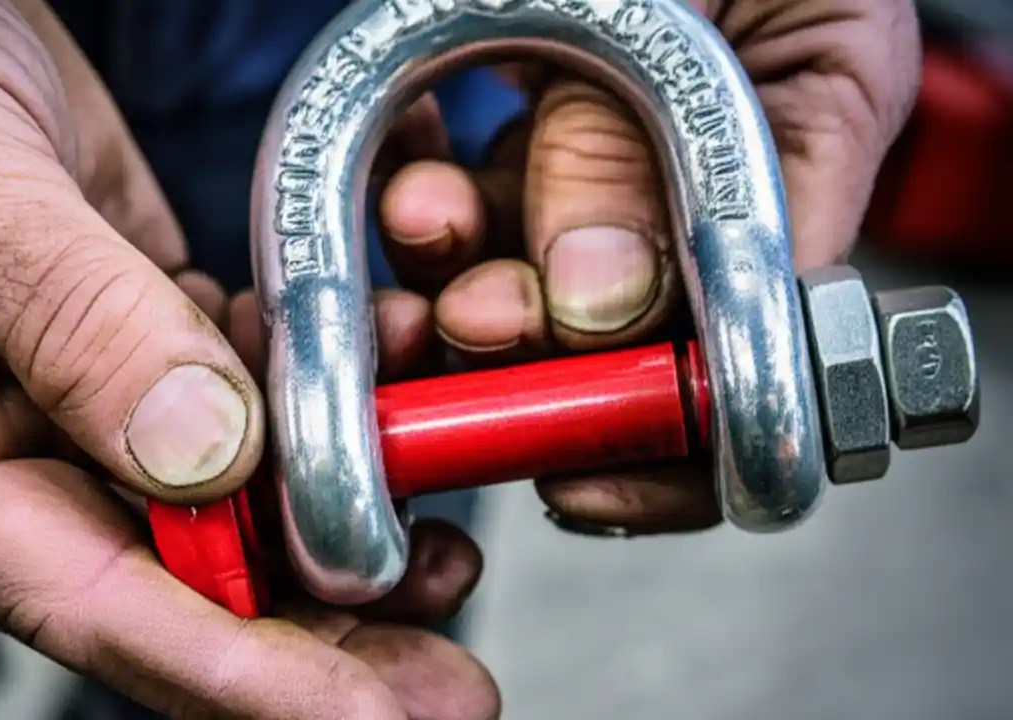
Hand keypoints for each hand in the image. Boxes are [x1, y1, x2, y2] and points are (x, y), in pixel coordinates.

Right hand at [0, 2, 496, 716]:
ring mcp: (55, 384)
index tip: (364, 717)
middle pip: (163, 576)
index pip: (82, 598)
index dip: (235, 671)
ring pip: (210, 494)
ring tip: (441, 562)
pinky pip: (229, 390)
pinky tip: (381, 406)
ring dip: (326, 520)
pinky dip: (307, 405)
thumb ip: (68, 314)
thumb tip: (207, 457)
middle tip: (444, 688)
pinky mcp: (116, 322)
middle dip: (311, 636)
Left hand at [372, 0, 921, 533]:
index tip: (580, 454)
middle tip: (472, 324)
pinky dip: (429, 225)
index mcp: (812, 145)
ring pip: (535, 296)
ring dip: (463, 293)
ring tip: (427, 233)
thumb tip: (600, 305)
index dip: (673, 438)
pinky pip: (473, 224)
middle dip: (537, 355)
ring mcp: (617, 166)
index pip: (760, 363)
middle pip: (630, 346)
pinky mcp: (531, 147)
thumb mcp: (721, 3)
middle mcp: (715, 175)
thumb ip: (672, 148)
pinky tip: (412, 190)